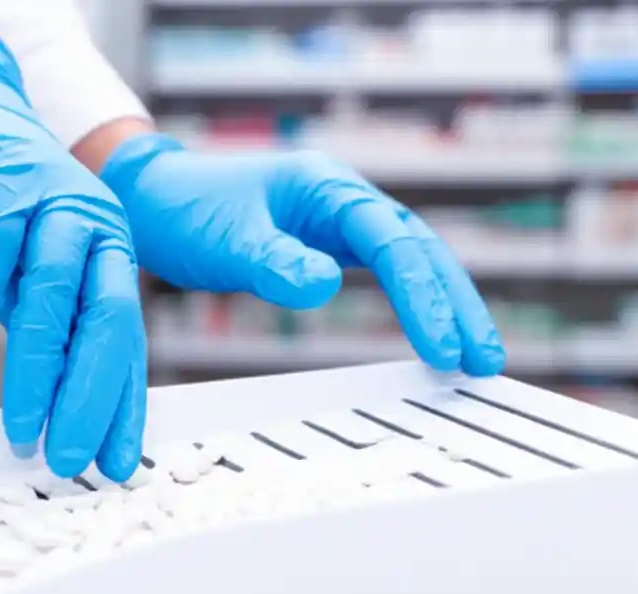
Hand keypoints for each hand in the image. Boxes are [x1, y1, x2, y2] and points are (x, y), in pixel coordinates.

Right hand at [0, 14, 145, 478]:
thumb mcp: (26, 279)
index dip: (120, 407)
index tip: (113, 465)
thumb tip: (55, 408)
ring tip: (21, 426)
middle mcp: (97, 231)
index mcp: (109, 258)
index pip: (124, 344)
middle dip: (91, 397)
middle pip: (108, 321)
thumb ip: (46, 330)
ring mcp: (55, 203)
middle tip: (68, 457)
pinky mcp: (7, 180)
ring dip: (38, 368)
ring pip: (55, 294)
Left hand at [100, 134, 504, 376]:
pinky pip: (386, 272)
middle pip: (422, 249)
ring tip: (474, 358)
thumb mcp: (226, 240)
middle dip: (457, 304)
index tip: (441, 347)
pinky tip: (431, 335)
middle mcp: (344, 199)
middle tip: (485, 361)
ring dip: (445, 304)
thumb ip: (272, 262)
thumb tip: (324, 287)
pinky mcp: (328, 243)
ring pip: (411, 260)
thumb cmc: (185, 210)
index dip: (423, 297)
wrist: (152, 200)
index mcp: (327, 188)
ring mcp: (340, 221)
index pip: (393, 243)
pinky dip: (414, 301)